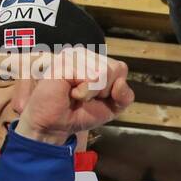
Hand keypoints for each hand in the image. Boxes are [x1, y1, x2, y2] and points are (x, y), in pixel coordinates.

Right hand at [14, 50, 134, 144]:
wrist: (55, 125)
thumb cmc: (80, 114)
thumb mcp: (112, 108)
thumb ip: (124, 96)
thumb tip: (121, 83)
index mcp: (97, 61)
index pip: (121, 68)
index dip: (114, 88)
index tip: (98, 97)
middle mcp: (85, 55)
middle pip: (115, 69)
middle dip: (104, 91)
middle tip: (85, 96)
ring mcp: (74, 56)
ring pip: (104, 72)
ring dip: (92, 92)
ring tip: (76, 94)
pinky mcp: (65, 62)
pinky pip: (91, 77)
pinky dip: (84, 92)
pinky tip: (70, 92)